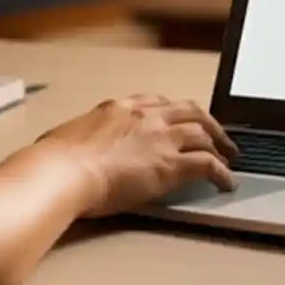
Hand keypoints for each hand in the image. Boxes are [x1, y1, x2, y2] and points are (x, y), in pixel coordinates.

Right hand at [37, 94, 239, 217]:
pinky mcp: (170, 165)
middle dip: (207, 122)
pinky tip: (227, 182)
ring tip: (229, 158)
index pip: (158, 102)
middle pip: (189, 111)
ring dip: (220, 145)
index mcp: (119, 108)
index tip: (181, 120)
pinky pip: (207, 165)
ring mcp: (160, 139)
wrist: (62, 172)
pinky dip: (222, 173)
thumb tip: (62, 148)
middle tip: (217, 135)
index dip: (175, 112)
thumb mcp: (65, 137)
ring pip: (203, 133)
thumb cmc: (54, 160)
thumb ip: (77, 139)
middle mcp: (145, 117)